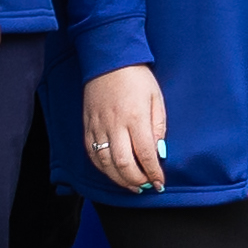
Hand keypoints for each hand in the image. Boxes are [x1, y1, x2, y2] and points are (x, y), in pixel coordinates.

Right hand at [84, 62, 167, 192]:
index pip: (145, 154)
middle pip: (123, 164)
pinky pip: (92, 154)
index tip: (160, 183)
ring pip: (105, 164)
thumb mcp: (156, 98)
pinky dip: (103, 168)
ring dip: (119, 180)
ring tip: (132, 185)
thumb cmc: (137, 78)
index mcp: (135, 118)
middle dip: (136, 181)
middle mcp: (114, 125)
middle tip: (146, 187)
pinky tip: (113, 173)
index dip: (153, 173)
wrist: (108, 60)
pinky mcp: (87, 126)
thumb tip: (159, 152)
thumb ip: (158, 126)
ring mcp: (98, 127)